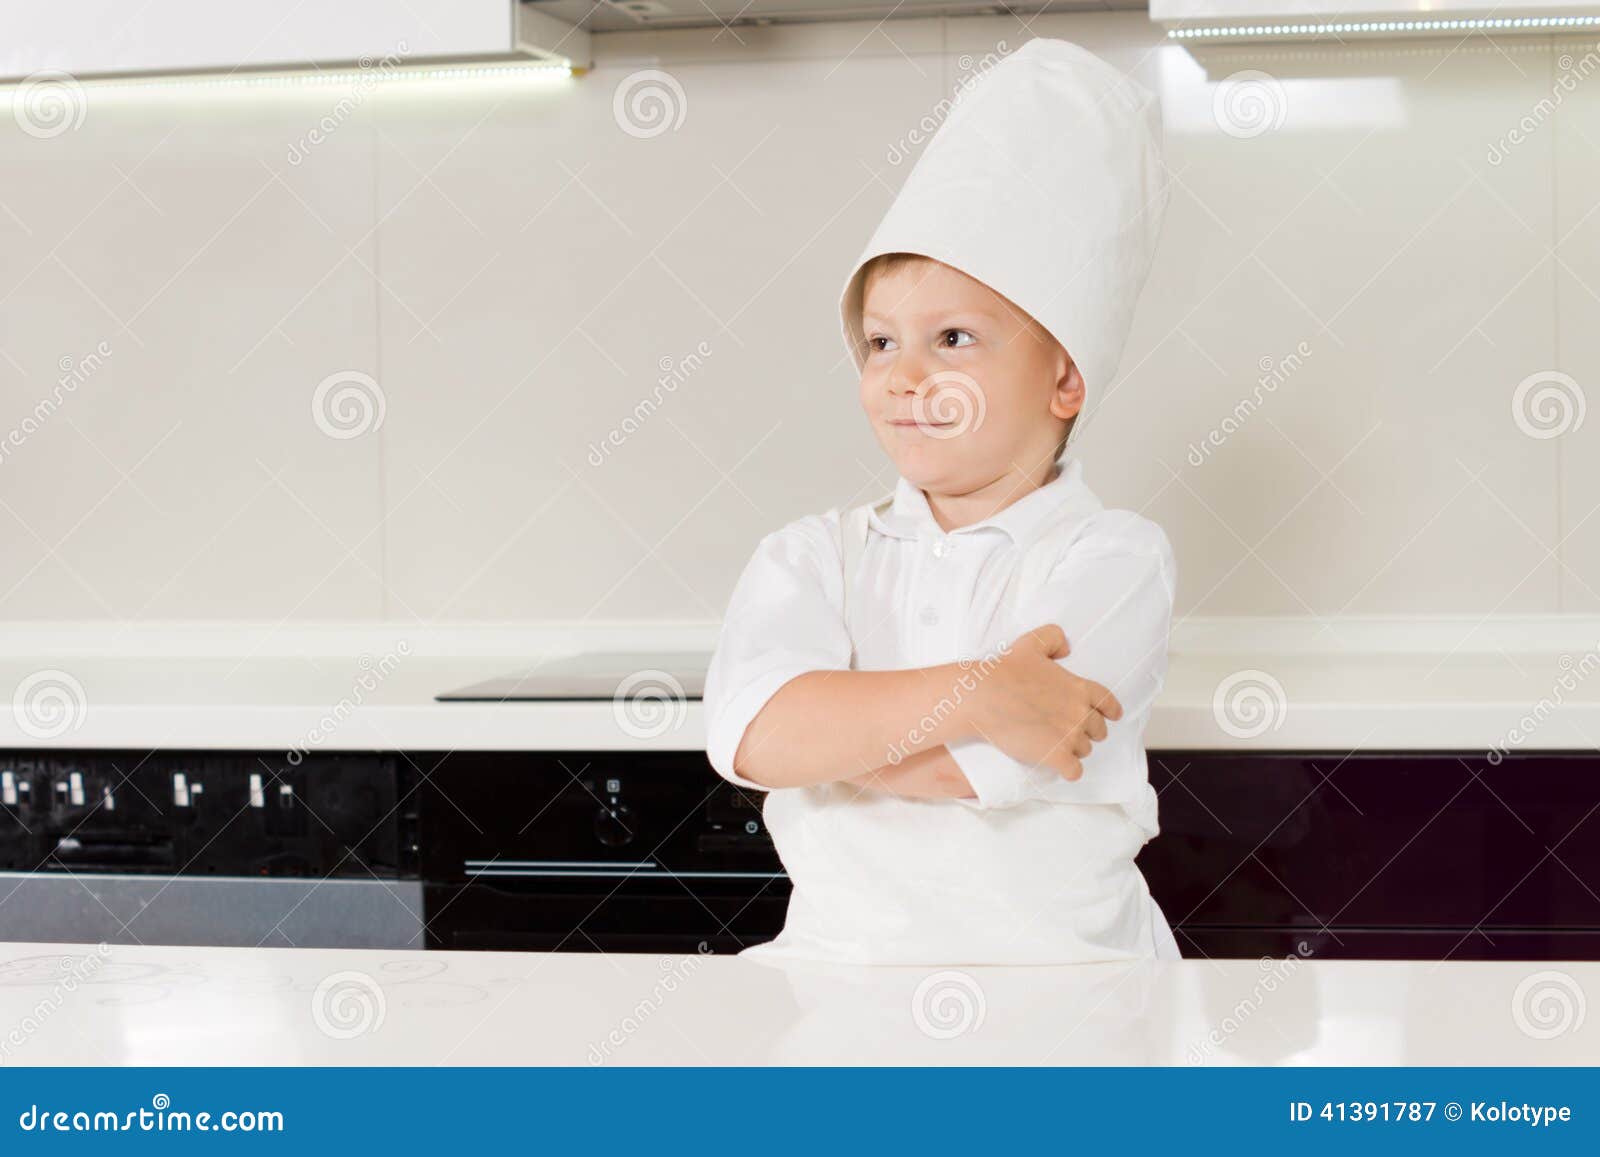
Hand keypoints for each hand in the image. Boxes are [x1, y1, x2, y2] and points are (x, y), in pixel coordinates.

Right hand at [969, 624, 1122, 780]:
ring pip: (1085, 750)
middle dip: (1087, 732)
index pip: (1108, 703)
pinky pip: (1074, 772)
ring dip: (1073, 750)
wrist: (985, 697)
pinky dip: (1068, 771)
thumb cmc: (1005, 670)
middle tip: (1069, 732)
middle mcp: (1080, 713)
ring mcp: (1070, 736)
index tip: (1111, 716)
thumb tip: (1067, 648)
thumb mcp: (1032, 643)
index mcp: (1079, 688)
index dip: (1110, 711)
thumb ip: (1054, 638)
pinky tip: (1059, 767)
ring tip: (1056, 746)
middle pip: (1098, 731)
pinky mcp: (1057, 756)